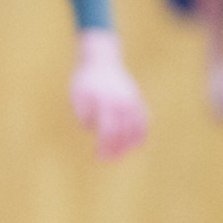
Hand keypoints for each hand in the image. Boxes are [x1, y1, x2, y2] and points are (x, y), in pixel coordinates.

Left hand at [69, 31, 148, 159]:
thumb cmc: (85, 81)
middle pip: (124, 133)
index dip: (104, 146)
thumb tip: (91, 128)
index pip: (109, 131)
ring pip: (137, 128)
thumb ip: (83, 112)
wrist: (101, 61)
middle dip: (115, 149)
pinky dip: (141, 134)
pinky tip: (134, 145)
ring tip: (119, 155)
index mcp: (107, 102)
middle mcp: (123, 102)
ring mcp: (133, 101)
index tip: (97, 156)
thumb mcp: (78, 95)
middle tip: (105, 160)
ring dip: (129, 145)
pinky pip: (144, 121)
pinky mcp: (138, 100)